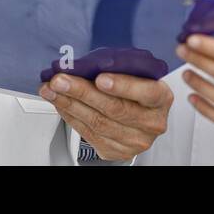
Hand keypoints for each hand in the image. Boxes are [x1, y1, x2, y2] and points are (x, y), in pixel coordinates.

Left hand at [38, 73, 172, 160]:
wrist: (140, 117)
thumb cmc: (136, 89)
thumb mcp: (137, 74)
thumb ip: (119, 69)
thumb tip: (83, 63)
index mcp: (161, 98)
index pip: (146, 92)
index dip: (123, 85)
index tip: (100, 78)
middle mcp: (151, 122)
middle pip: (115, 108)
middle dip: (82, 92)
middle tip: (61, 80)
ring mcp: (134, 140)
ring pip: (97, 122)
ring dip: (69, 104)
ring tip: (52, 90)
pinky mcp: (116, 150)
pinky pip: (88, 133)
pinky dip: (70, 115)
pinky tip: (60, 103)